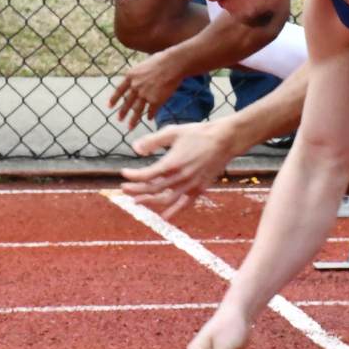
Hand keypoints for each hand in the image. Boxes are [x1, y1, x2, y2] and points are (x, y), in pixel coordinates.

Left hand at [109, 51, 188, 129]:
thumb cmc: (161, 60)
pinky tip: (149, 119)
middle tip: (119, 120)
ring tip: (130, 127)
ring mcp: (145, 94)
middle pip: (127, 102)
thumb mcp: (143, 65)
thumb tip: (139, 79)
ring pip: (137, 110)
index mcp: (131, 76)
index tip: (109, 106)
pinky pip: (151, 110)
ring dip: (133, 120)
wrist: (173, 64)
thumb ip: (139, 75)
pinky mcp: (156, 100)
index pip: (119, 90)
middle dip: (122, 112)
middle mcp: (135, 87)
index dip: (114, 99)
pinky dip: (150, 115)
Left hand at [119, 121, 241, 218]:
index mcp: (172, 163)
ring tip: (138, 201)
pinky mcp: (200, 188)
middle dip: (136, 190)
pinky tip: (165, 216)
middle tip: (124, 189)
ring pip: (167, 199)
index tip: (124, 173)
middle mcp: (181, 177)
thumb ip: (153, 141)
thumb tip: (135, 148)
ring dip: (150, 202)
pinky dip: (175, 211)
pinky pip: (186, 204)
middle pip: (153, 189)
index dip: (133, 176)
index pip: (147, 175)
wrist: (224, 140)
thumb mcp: (173, 132)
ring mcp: (191, 185)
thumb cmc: (198, 133)